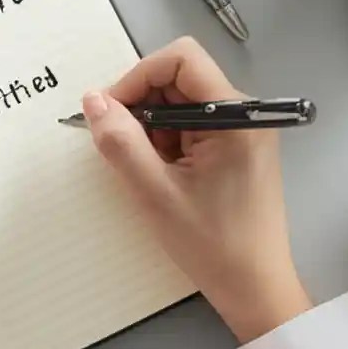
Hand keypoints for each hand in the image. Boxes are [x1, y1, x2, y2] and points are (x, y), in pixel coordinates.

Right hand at [81, 37, 310, 342]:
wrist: (255, 289)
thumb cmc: (210, 244)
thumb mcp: (154, 194)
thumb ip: (120, 142)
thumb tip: (92, 100)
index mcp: (235, 116)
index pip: (180, 59)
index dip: (137, 77)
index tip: (111, 114)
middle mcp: (245, 114)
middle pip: (180, 79)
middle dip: (142, 108)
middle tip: (125, 151)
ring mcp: (243, 131)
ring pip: (182, 104)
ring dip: (153, 130)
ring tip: (150, 173)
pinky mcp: (237, 149)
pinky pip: (192, 126)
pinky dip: (168, 144)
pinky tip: (165, 178)